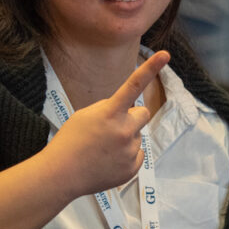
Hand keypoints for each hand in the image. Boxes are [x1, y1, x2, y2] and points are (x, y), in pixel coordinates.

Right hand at [44, 51, 169, 197]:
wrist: (62, 174)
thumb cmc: (70, 141)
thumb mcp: (86, 115)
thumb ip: (109, 108)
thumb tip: (128, 111)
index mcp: (110, 113)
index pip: (133, 85)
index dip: (150, 68)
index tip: (166, 55)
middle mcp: (124, 130)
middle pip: (143, 113)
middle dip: (132, 117)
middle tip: (111, 127)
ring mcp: (130, 151)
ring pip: (138, 135)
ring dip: (126, 138)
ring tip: (103, 149)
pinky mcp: (133, 168)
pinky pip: (138, 154)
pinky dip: (126, 156)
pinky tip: (108, 161)